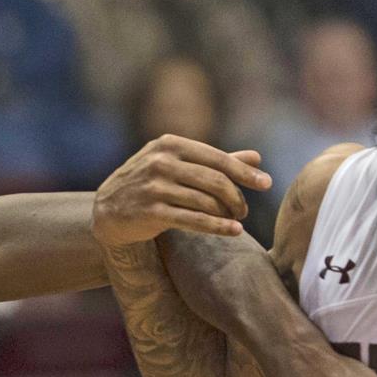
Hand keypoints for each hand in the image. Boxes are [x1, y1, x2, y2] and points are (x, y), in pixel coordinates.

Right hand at [94, 135, 271, 246]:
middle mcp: (160, 162)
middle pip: (214, 180)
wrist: (109, 209)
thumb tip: (256, 157)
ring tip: (236, 220)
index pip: (217, 158)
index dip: (244, 172)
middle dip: (236, 197)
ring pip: (205, 201)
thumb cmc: (153, 183)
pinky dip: (218, 227)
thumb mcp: (179, 165)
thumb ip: (217, 162)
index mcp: (170, 144)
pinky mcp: (150, 211)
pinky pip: (193, 220)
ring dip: (227, 214)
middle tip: (245, 210)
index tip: (266, 183)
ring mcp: (153, 187)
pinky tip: (234, 231)